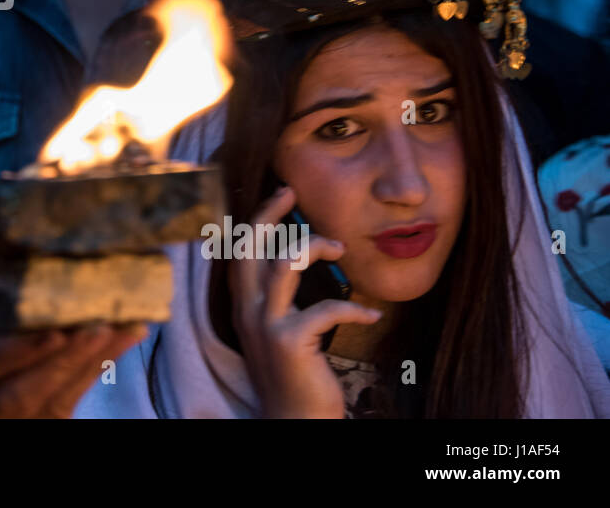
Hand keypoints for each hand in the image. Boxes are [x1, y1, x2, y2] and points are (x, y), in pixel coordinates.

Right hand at [0, 273, 147, 417]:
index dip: (14, 353)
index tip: (53, 330)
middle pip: (17, 396)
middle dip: (62, 361)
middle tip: (100, 326)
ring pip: (46, 407)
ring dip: (88, 366)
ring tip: (123, 327)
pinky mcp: (24, 433)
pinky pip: (61, 409)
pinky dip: (92, 374)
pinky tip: (117, 343)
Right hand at [229, 187, 381, 418]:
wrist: (293, 421)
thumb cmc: (293, 375)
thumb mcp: (278, 330)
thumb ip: (278, 299)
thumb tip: (293, 261)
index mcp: (243, 305)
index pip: (240, 251)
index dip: (255, 219)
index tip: (279, 195)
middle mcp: (247, 311)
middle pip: (249, 247)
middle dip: (268, 213)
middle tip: (290, 190)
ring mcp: (265, 326)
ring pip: (283, 266)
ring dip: (313, 247)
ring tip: (340, 247)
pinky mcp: (289, 342)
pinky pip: (325, 310)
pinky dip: (353, 309)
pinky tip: (372, 316)